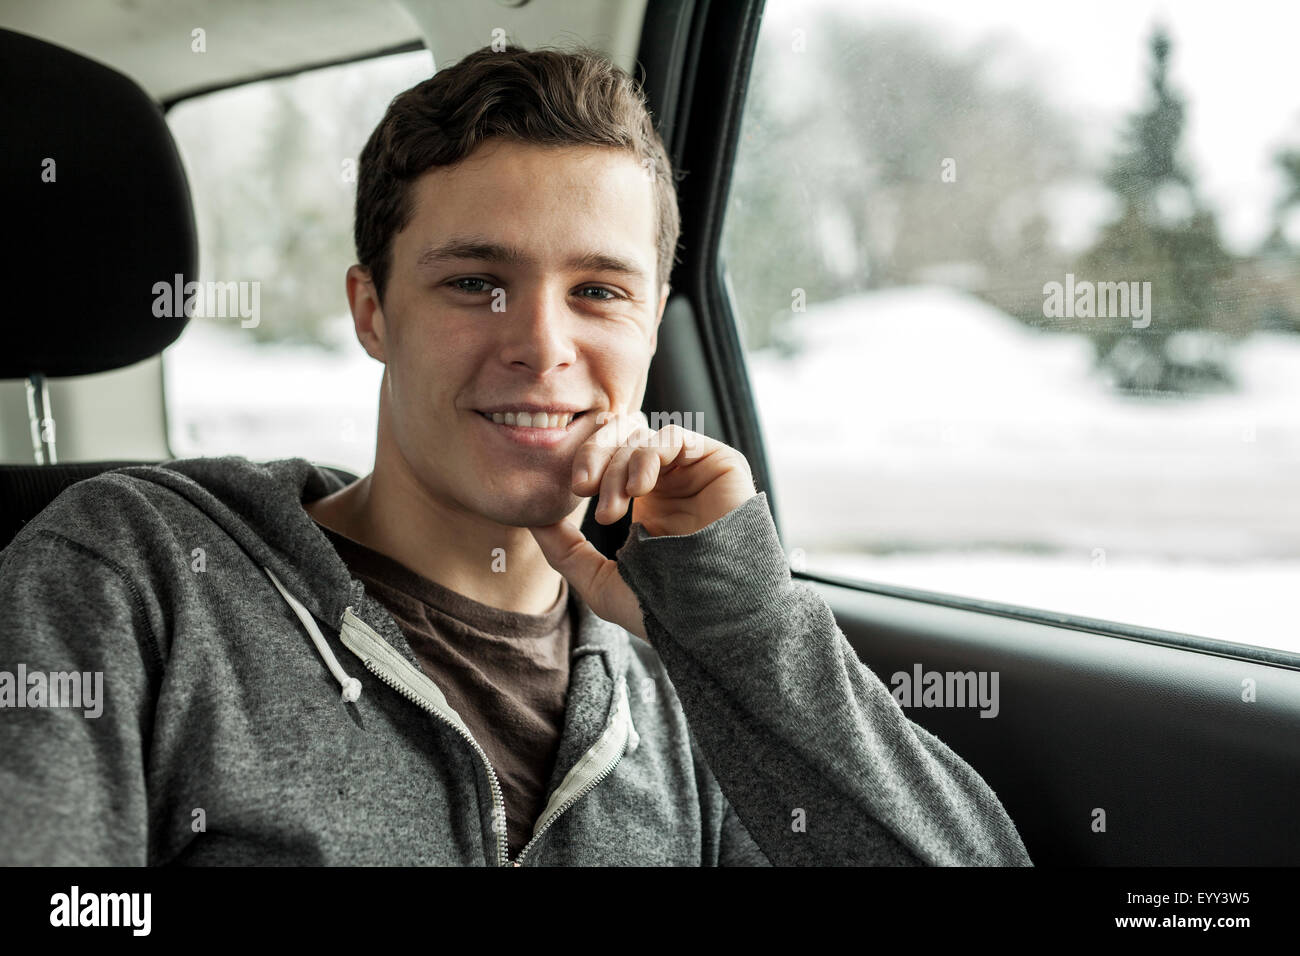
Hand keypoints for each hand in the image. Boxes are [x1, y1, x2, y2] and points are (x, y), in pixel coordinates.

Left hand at [528, 411, 756, 639]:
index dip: (587, 464)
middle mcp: (669, 482)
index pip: (608, 459)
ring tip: (615, 507)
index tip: (573, 492)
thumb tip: (533, 520)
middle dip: (596, 457)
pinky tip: (640, 487)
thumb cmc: (662, 609)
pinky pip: (676, 437)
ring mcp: (694, 472)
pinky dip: (650, 454)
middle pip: (622, 441)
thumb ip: (566, 550)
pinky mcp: (720, 464)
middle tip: (583, 488)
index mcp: (643, 502)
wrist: (711, 620)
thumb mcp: (600, 580)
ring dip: (619, 465)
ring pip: (643, 438)